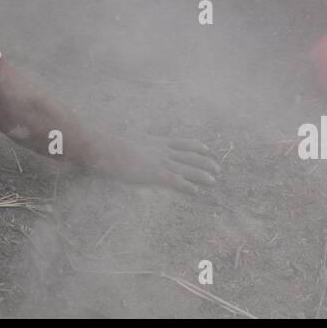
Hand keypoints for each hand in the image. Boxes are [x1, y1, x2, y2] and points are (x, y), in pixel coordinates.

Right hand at [107, 135, 221, 195]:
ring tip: (213, 180)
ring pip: (187, 168)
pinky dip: (187, 186)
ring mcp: (161, 162)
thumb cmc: (113, 143)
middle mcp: (163, 150)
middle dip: (204, 162)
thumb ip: (136, 137)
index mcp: (157, 141)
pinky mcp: (156, 174)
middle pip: (189, 155)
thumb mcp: (129, 136)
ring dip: (201, 174)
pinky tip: (196, 192)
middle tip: (217, 168)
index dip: (195, 145)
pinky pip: (176, 181)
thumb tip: (133, 135)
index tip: (206, 148)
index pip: (181, 142)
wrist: (109, 147)